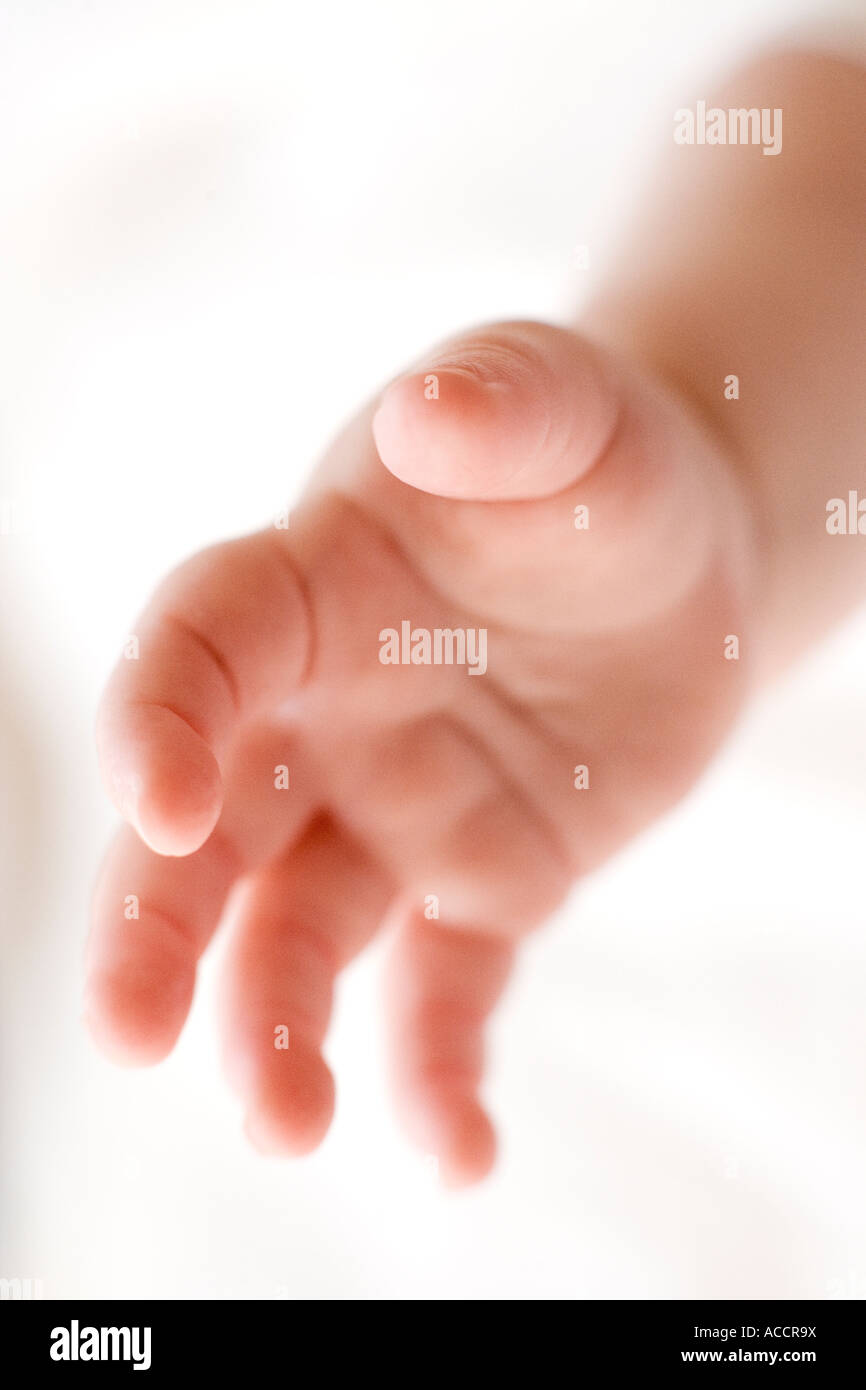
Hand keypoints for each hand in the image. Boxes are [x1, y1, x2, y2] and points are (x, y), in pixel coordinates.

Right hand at [87, 320, 755, 1183]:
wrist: (679, 554)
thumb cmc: (591, 463)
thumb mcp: (566, 409)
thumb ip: (504, 405)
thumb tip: (433, 419)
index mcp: (314, 592)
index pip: (200, 653)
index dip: (160, 720)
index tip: (166, 802)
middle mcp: (328, 718)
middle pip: (210, 837)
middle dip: (157, 930)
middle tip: (127, 1034)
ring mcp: (400, 812)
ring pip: (301, 935)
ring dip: (275, 1032)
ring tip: (291, 1125)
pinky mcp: (485, 885)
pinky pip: (444, 991)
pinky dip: (436, 1075)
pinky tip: (454, 1154)